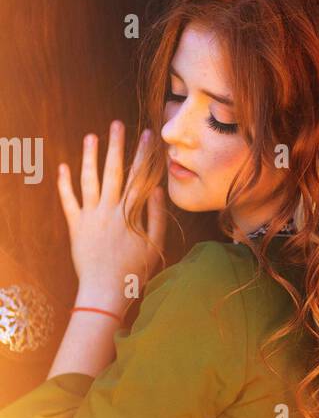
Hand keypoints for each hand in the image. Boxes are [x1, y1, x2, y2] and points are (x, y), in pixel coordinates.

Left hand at [58, 121, 165, 311]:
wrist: (105, 292)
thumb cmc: (134, 273)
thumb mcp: (155, 245)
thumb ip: (156, 216)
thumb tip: (156, 190)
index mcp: (131, 214)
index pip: (140, 177)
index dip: (145, 155)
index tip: (148, 136)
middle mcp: (110, 210)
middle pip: (114, 171)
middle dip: (117, 146)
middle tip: (117, 125)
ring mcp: (91, 216)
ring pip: (90, 179)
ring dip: (90, 156)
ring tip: (91, 136)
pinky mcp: (76, 226)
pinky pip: (68, 200)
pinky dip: (65, 183)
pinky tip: (63, 166)